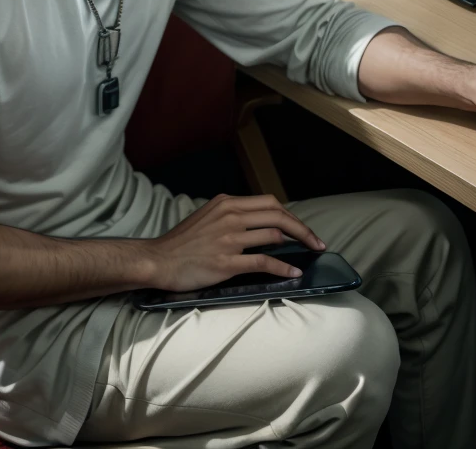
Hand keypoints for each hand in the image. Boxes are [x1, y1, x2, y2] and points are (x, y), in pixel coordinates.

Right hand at [147, 193, 325, 291]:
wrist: (158, 260)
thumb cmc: (181, 243)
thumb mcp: (207, 218)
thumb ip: (231, 217)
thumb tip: (258, 225)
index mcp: (226, 204)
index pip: (269, 202)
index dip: (291, 215)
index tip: (303, 228)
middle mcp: (229, 216)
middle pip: (277, 214)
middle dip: (302, 229)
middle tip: (317, 242)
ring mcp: (229, 238)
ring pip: (274, 234)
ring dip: (298, 245)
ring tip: (310, 255)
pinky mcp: (227, 261)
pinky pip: (264, 262)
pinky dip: (283, 267)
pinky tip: (294, 273)